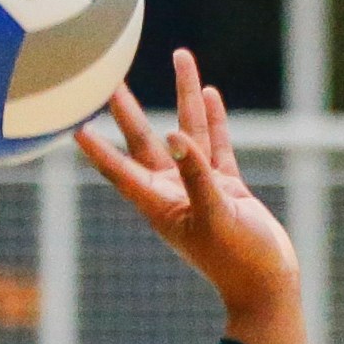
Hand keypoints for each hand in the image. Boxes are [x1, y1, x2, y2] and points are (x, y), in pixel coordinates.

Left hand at [76, 50, 311, 343]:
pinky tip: (210, 94)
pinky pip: (216, 146)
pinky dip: (214, 120)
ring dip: (185, 96)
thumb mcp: (216, 215)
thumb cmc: (238, 261)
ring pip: (188, 132)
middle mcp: (173, 191)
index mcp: (159, 204)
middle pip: (144, 141)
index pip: (120, 170)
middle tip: (110, 79)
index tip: (75, 123)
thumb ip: (196, 174)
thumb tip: (176, 134)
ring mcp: (199, 187)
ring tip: (181, 57)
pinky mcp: (226, 188)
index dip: (97, 148)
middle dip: (129, 110)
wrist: (269, 285)